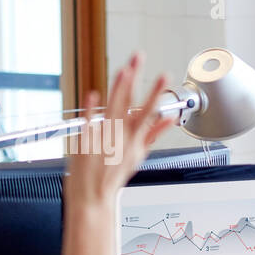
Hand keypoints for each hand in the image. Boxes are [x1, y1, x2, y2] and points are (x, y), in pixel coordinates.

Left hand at [65, 51, 176, 207]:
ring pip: (112, 108)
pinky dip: (91, 108)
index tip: (164, 76)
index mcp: (134, 139)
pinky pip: (88, 121)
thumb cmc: (114, 176)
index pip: (148, 110)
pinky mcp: (85, 140)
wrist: (93, 196)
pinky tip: (92, 94)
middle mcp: (120, 137)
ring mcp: (102, 138)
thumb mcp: (139, 156)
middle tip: (139, 57)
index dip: (156, 92)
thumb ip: (154, 135)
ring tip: (124, 69)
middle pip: (130, 101)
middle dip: (136, 78)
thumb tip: (169, 119)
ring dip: (117, 88)